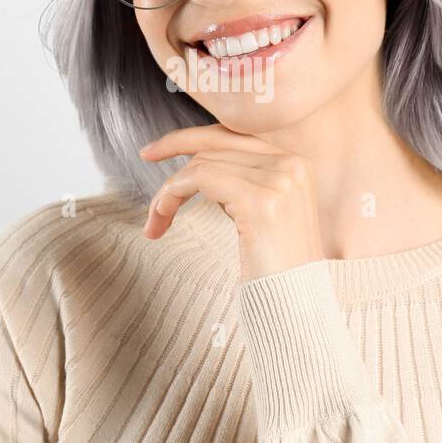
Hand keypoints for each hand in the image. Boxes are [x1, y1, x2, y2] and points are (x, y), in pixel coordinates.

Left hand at [139, 124, 322, 282]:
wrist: (297, 307)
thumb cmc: (276, 270)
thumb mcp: (264, 215)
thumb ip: (244, 184)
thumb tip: (199, 167)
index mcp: (296, 163)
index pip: (235, 135)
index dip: (193, 136)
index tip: (159, 147)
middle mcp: (292, 164)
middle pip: (217, 143)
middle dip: (175, 150)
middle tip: (145, 156)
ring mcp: (279, 180)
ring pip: (202, 163)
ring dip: (170, 191)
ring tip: (156, 220)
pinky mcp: (259, 201)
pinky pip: (199, 179)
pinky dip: (173, 194)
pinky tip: (162, 217)